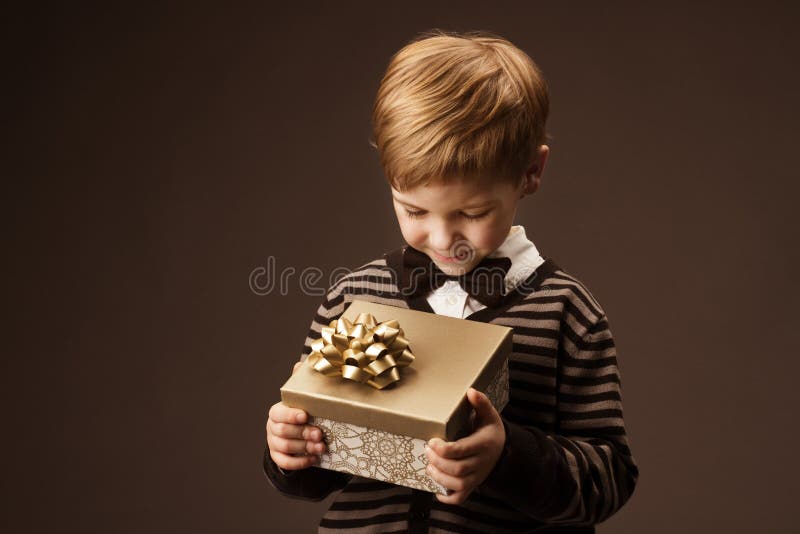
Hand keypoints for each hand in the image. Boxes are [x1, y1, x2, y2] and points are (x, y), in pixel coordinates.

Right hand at [266, 361, 325, 470]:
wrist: (292, 432)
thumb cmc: (299, 411)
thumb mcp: (300, 399)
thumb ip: (300, 385)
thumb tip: (300, 364)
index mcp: (277, 411)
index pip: (279, 413)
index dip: (291, 415)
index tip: (305, 415)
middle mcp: (272, 427)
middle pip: (283, 431)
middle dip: (302, 433)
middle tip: (320, 434)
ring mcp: (273, 442)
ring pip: (285, 447)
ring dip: (304, 448)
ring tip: (322, 447)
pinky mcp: (277, 456)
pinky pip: (284, 462)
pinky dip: (299, 463)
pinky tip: (313, 459)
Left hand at [425, 387, 505, 504]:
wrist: (503, 450)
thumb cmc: (490, 430)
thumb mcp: (489, 415)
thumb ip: (481, 403)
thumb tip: (470, 391)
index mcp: (483, 444)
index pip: (461, 450)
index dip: (443, 448)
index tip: (432, 441)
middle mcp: (481, 463)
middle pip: (457, 469)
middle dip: (437, 461)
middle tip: (426, 450)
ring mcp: (477, 477)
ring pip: (457, 484)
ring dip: (439, 477)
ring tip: (428, 466)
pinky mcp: (472, 486)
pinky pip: (460, 498)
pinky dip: (447, 498)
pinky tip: (436, 491)